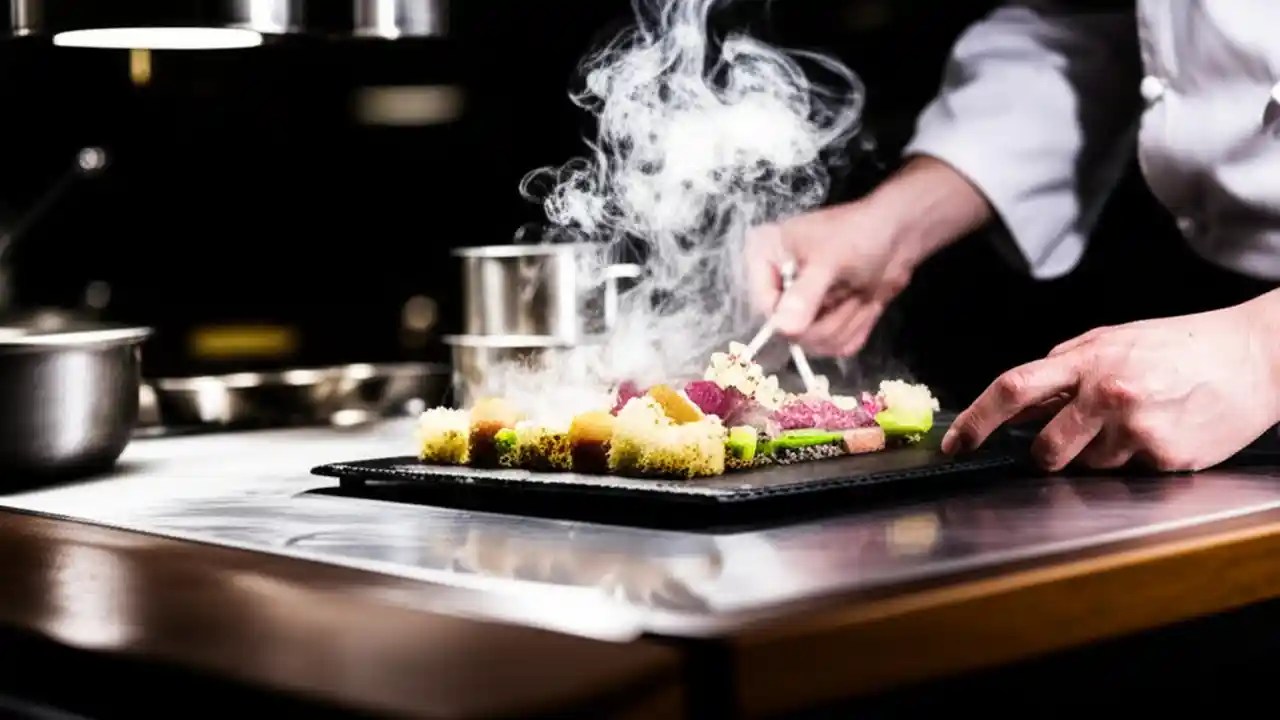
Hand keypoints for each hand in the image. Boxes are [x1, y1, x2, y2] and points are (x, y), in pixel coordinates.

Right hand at [744, 156, 991, 356]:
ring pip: (814, 343)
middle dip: (827, 319)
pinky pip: (832, 346)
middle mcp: (775, 283)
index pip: (764, 305)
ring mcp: (799, 305)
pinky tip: (863, 304)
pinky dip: (854, 328)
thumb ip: (805, 294)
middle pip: (788, 330)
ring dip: (846, 322)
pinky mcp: (822, 320)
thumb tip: (784, 329)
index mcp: (764, 257)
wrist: (899, 236)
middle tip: (849, 292)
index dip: (792, 315)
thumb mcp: (830, 259)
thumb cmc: (861, 234)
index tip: (821, 305)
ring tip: (858, 292)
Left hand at [942, 300, 1279, 471]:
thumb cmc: (1182, 346)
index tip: (954, 445)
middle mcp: (1107, 394)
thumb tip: (1020, 400)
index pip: (1012, 389)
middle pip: (1044, 450)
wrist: (1257, 356)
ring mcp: (1137, 428)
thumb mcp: (1114, 340)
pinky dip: (1134, 458)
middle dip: (1045, 455)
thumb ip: (1063, 367)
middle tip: (1070, 438)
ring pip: (1086, 466)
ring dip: (1096, 453)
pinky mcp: (1165, 457)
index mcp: (1087, 359)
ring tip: (1135, 421)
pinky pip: (1127, 473)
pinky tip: (1161, 430)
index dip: (976, 421)